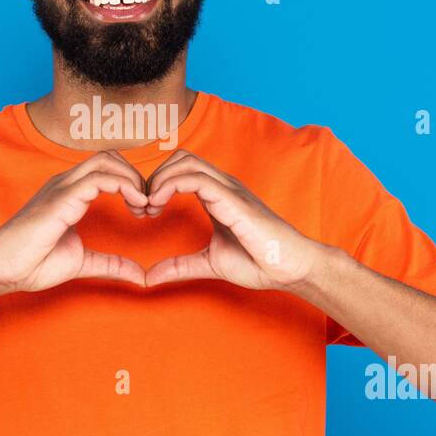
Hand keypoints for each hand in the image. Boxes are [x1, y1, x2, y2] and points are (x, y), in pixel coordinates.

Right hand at [0, 151, 148, 291]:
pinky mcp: (61, 197)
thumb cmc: (33, 263)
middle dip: (135, 176)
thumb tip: (139, 275)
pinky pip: (98, 178)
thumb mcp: (82, 262)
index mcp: (69, 192)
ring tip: (144, 204)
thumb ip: (110, 264)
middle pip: (110, 157)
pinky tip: (136, 203)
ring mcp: (62, 187)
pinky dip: (123, 186)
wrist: (3, 268)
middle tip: (147, 205)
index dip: (131, 182)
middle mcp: (65, 183)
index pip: (106, 168)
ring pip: (106, 161)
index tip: (144, 209)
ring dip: (132, 179)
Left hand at [142, 149, 324, 290]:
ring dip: (159, 179)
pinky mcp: (233, 200)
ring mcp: (229, 190)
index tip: (145, 211)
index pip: (182, 169)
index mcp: (218, 195)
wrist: (291, 268)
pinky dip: (170, 185)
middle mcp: (223, 186)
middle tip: (144, 207)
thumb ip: (180, 266)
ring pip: (186, 162)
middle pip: (181, 158)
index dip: (157, 183)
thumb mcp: (209, 263)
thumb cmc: (259, 262)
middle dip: (155, 176)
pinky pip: (196, 179)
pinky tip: (158, 204)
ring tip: (150, 206)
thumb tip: (149, 276)